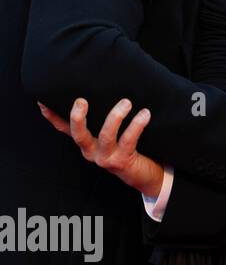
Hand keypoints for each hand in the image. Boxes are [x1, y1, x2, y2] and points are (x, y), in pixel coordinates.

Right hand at [38, 98, 163, 196]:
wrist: (141, 174)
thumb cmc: (126, 149)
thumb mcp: (111, 134)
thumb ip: (104, 119)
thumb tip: (107, 90)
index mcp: (86, 143)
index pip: (64, 129)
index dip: (53, 117)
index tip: (43, 102)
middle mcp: (91, 151)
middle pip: (78, 134)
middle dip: (77, 118)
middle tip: (81, 100)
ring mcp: (105, 157)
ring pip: (106, 135)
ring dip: (116, 117)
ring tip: (126, 103)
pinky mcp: (121, 161)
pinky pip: (128, 140)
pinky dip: (137, 125)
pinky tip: (144, 114)